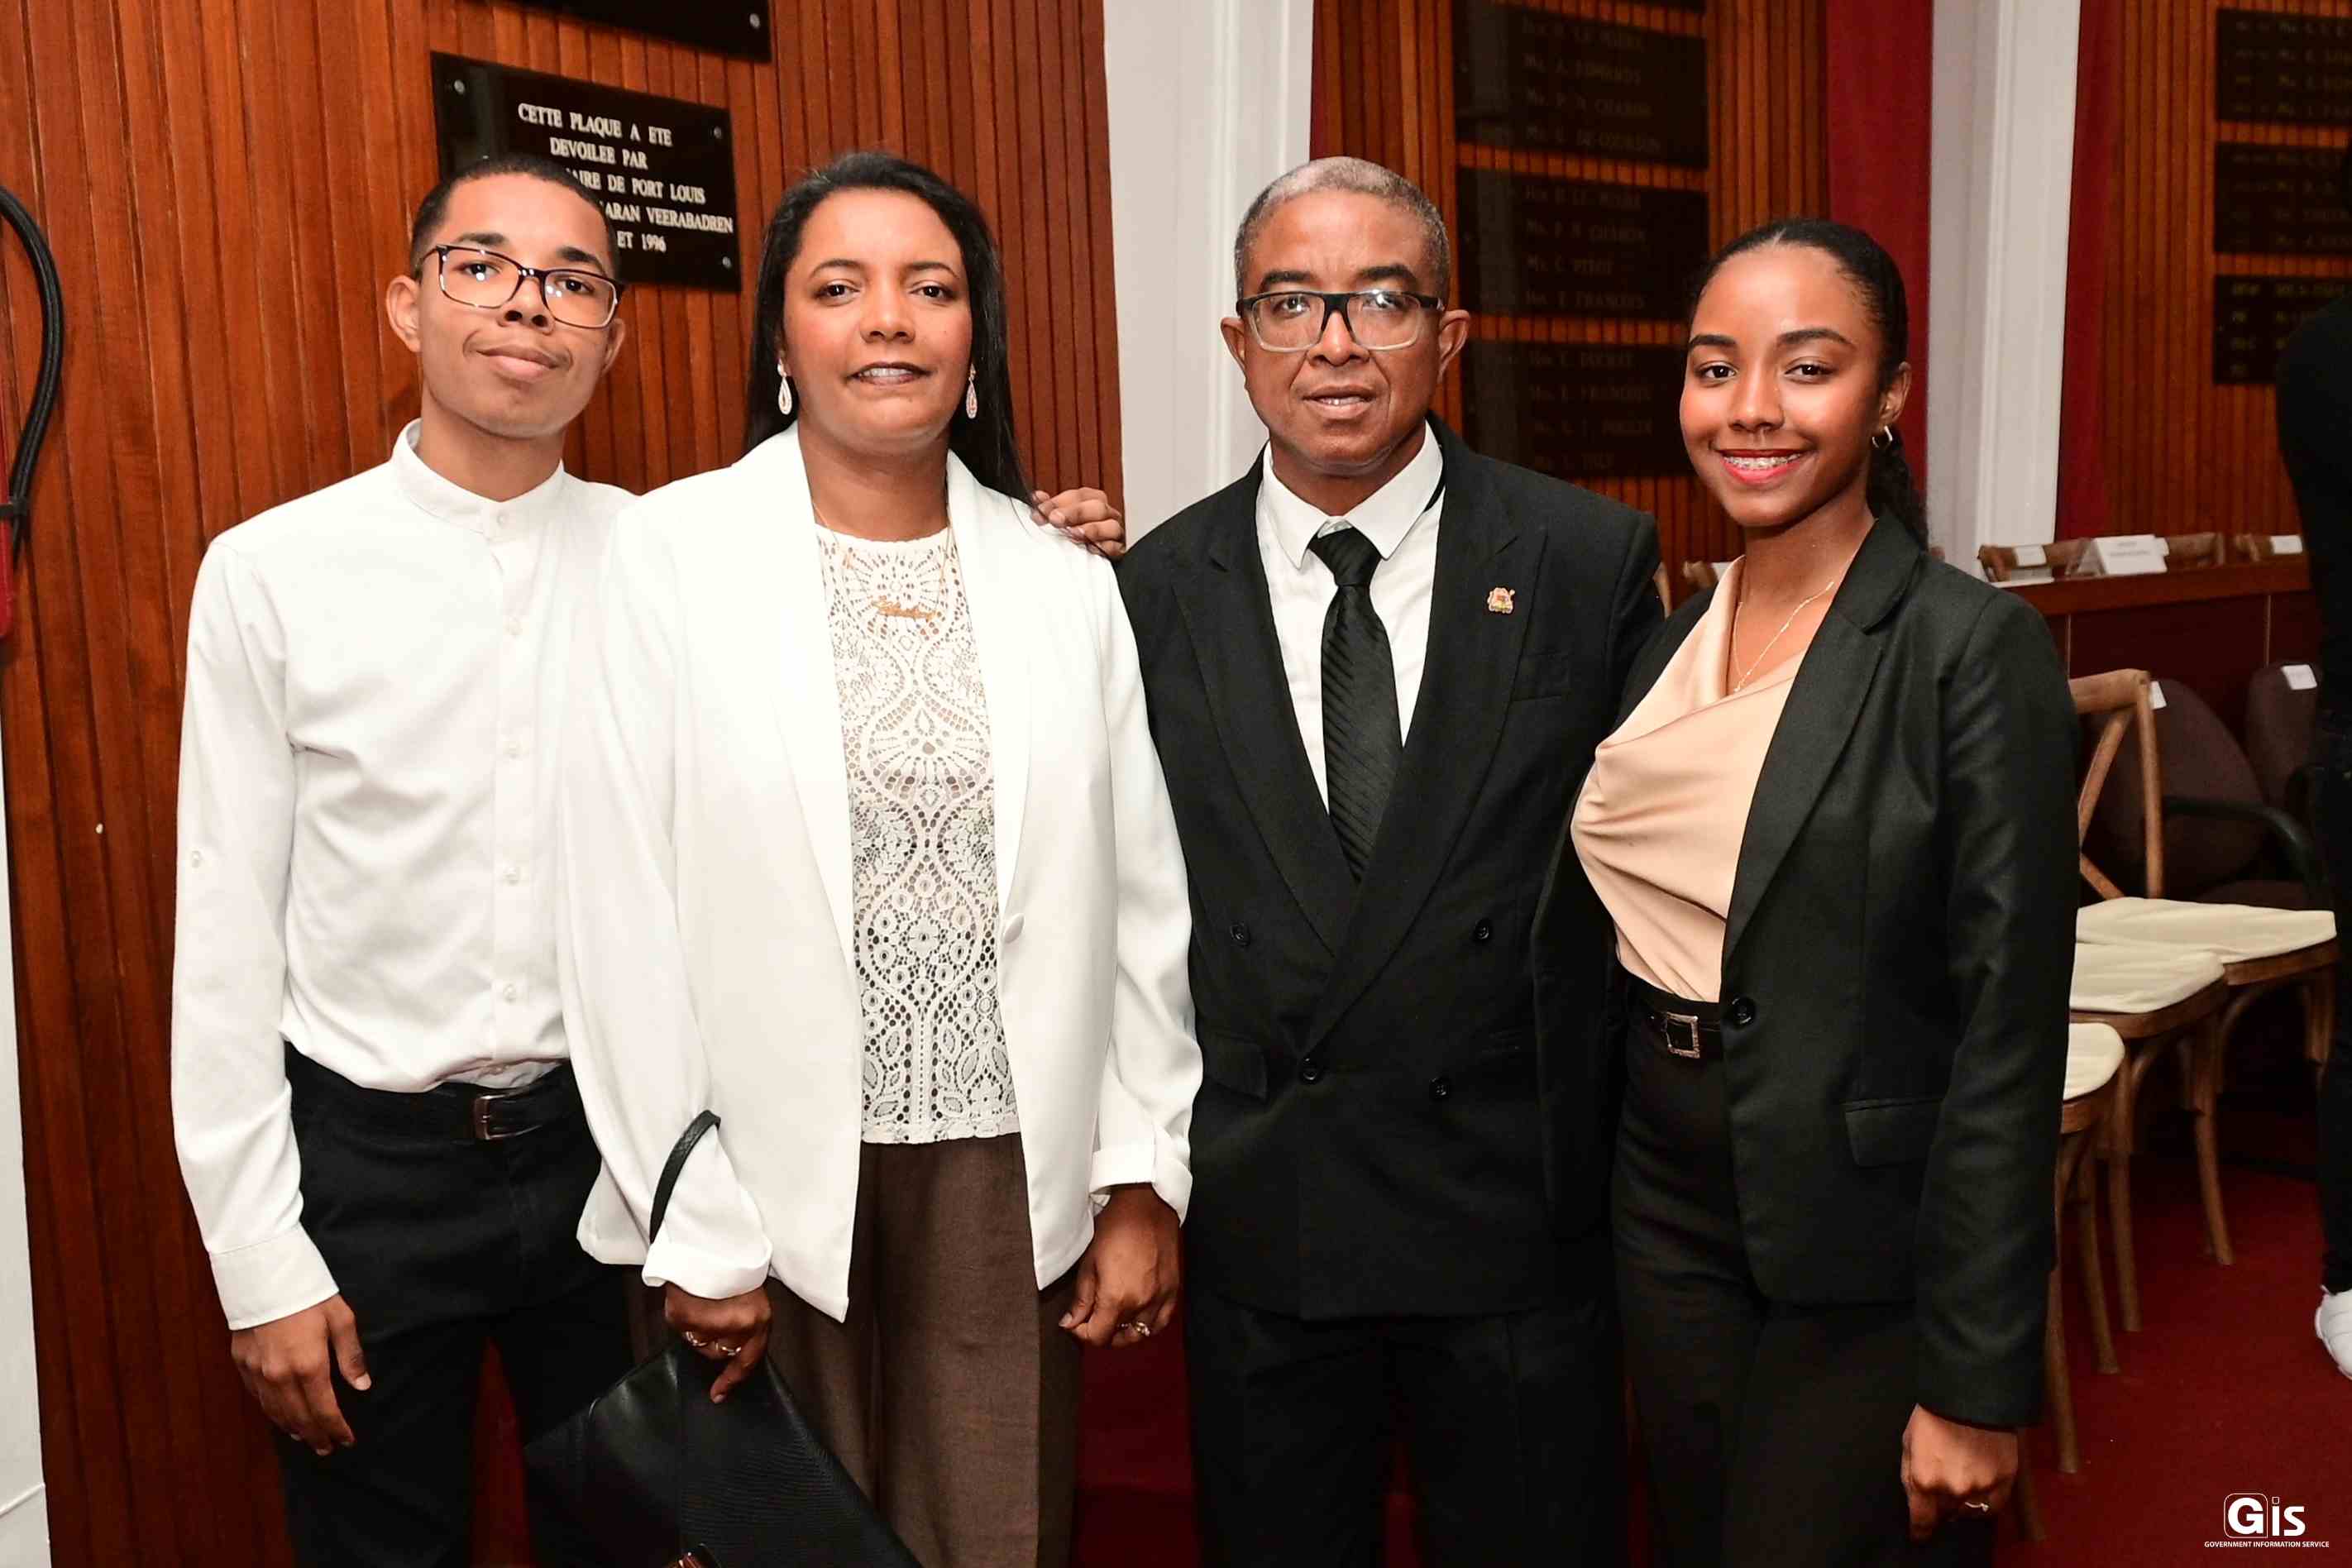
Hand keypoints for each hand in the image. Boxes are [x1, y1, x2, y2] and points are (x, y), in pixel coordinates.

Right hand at [231, 1294, 369, 1456]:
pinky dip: (272, 1412)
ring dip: (293, 1429)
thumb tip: (362, 1386)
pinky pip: (258, 1398)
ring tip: (306, 1438)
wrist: (263, 1275)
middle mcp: (281, 1377)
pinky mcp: (242, 1364)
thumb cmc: (308, 1294)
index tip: (348, 1441)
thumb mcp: (341, 1319)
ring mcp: (258, 1373)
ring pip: (276, 1413)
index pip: (325, 1411)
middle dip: (315, 1436)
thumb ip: (351, 1356)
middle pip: (299, 1418)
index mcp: (309, 1366)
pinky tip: (280, 1417)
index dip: (337, 1429)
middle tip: (327, 1448)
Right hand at [665, 1281, 770, 1402]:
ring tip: (706, 1301)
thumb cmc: (734, 1269)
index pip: (748, 1360)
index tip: (719, 1395)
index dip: (733, 1380)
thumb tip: (731, 1354)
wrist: (713, 1243)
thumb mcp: (752, 1298)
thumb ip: (746, 1325)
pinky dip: (684, 1317)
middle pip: (721, 1353)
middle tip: (716, 1314)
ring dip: (700, 1329)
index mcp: (759, 1319)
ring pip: (700, 1343)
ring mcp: (710, 1324)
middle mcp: (738, 1326)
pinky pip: (683, 1329)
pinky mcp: (686, 1318)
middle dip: (716, 1341)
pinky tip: (691, 1298)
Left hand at [1032, 488, 1126, 558]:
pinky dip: (1104, 547)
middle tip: (1056, 520)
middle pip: (1097, 507)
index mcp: (1092, 500)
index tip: (1042, 510)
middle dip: (1075, 513)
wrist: (1086, 562)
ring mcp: (1114, 532)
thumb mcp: (1059, 519)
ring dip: (1092, 529)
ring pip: (1111, 526)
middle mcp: (1106, 513)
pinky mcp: (1119, 550)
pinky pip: (1116, 547)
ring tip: (1075, 534)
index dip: (1059, 502)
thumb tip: (1037, 498)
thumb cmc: (1073, 534)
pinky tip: (1091, 549)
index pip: (1078, 496)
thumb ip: (1050, 508)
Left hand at [1061, 1185, 1178, 1346]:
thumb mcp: (1089, 1263)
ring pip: (1141, 1334)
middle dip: (1101, 1333)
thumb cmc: (1114, 1228)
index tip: (1076, 1324)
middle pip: (1119, 1338)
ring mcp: (1161, 1299)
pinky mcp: (1173, 1291)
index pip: (1098, 1337)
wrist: (1146, 1206)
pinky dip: (1148, 1326)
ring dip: (1124, 1333)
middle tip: (1091, 1321)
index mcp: (1117, 1298)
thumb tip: (1070, 1323)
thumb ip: (1081, 1299)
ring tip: (1114, 1320)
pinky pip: (1162, 1322)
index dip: (1083, 1335)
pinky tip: (1138, 1318)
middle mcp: (1141, 1304)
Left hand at [1900, 1404, 2017, 1539]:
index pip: (1922, 1520)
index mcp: (1924, 1479)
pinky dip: (1985, 1503)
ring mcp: (1980, 1486)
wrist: (1969, 1395)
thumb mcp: (1908, 1443)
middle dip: (1941, 1508)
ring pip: (1969, 1511)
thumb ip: (1909, 1476)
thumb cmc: (1933, 1416)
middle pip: (1946, 1515)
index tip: (1920, 1535)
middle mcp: (1952, 1488)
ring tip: (1960, 1486)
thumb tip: (1915, 1502)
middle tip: (1941, 1494)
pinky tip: (1979, 1491)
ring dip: (1962, 1505)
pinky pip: (1994, 1506)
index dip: (1920, 1531)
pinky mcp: (2004, 1480)